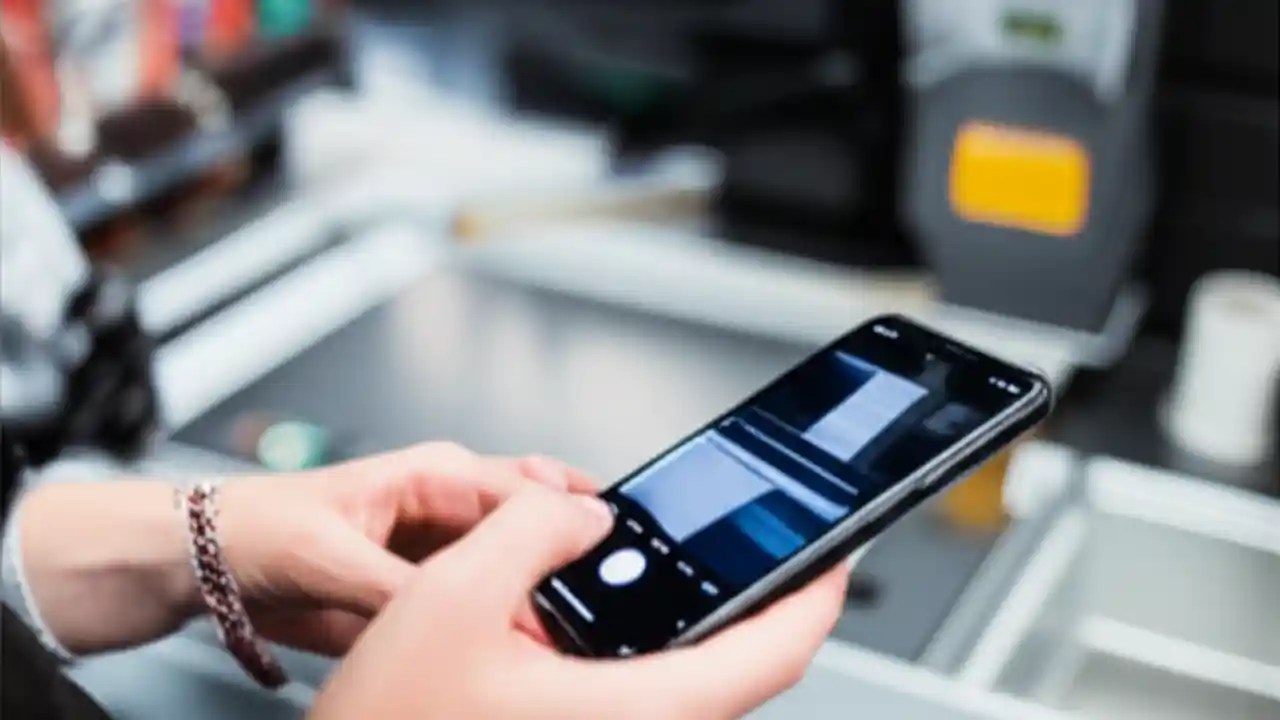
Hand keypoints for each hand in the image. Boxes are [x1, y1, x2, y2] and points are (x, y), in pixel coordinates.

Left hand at [219, 443, 596, 654]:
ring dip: (531, 605)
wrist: (199, 566)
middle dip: (564, 564)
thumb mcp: (332, 557)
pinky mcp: (420, 598)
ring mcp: (436, 556)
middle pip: (532, 534)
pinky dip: (496, 635)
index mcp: (435, 475)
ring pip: (509, 578)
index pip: (529, 495)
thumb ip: (401, 587)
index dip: (569, 528)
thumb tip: (464, 610)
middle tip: (594, 599)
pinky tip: (508, 654)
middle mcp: (445, 509)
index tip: (598, 564)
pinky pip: (474, 616)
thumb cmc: (254, 528)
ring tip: (555, 634)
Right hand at [311, 486, 847, 719]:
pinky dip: (641, 654)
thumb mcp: (448, 598)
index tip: (837, 550)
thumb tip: (584, 515)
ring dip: (690, 626)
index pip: (776, 651)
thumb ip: (530, 531)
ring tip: (672, 569)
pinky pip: (641, 699)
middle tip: (754, 546)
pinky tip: (595, 620)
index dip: (816, 592)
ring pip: (688, 685)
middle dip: (752, 601)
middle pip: (739, 668)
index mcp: (639, 711)